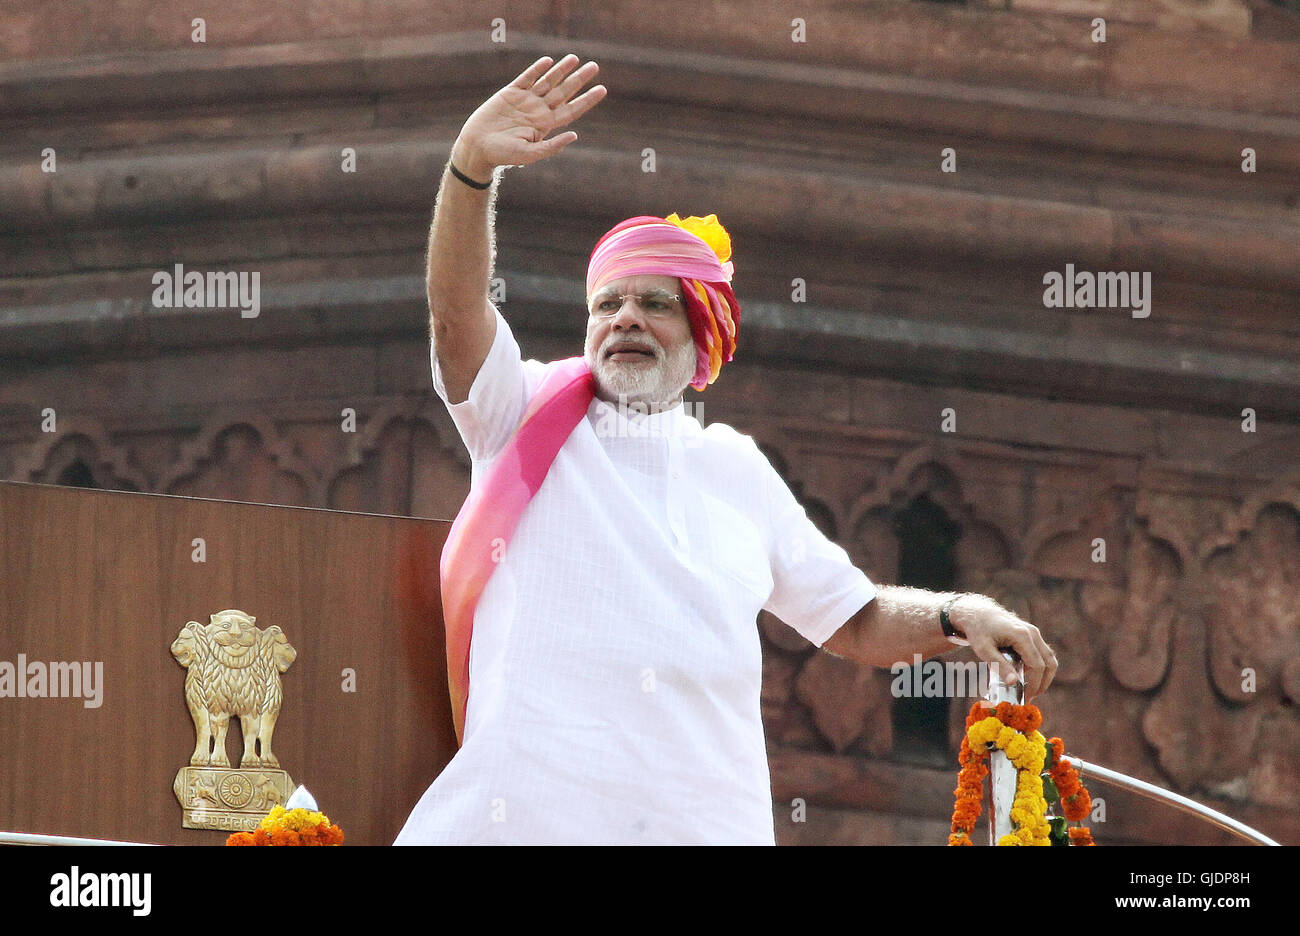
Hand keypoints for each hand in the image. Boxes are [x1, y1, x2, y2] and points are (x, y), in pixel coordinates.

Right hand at [452, 54, 606, 180]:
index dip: (587, 100)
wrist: (478, 147)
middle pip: (564, 92)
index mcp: (546, 125)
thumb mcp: (530, 154)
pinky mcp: (510, 92)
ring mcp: (525, 100)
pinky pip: (527, 77)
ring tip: (575, 58)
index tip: (602, 89)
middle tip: (595, 66)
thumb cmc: (504, 154)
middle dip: (579, 79)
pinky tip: (548, 61)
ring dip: (561, 70)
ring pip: (548, 81)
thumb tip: (575, 135)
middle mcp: (539, 111)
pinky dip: (537, 69)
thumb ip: (552, 146)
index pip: (571, 110)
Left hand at [950, 593, 1057, 700]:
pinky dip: (1040, 668)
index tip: (1025, 697)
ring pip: (1049, 658)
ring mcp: (1034, 633)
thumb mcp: (984, 650)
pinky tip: (1027, 678)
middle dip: (1042, 683)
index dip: (1034, 684)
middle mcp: (1033, 633)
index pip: (1037, 666)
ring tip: (1030, 690)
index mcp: (1022, 636)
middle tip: (1030, 696)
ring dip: (1044, 676)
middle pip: (1049, 663)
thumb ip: (999, 666)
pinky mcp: (1032, 635)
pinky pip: (1043, 654)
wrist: (977, 613)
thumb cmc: (978, 630)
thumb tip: (1013, 683)